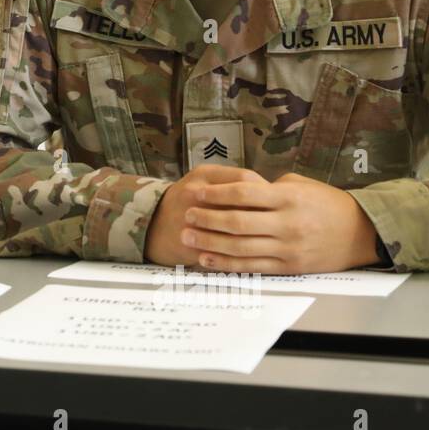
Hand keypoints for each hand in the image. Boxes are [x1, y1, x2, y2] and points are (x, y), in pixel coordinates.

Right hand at [144, 164, 268, 266]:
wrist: (152, 224)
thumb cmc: (186, 200)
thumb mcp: (204, 180)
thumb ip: (232, 181)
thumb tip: (271, 189)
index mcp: (203, 176)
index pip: (245, 180)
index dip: (265, 190)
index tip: (274, 199)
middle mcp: (196, 195)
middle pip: (243, 204)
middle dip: (264, 214)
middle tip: (276, 220)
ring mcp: (193, 221)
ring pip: (236, 230)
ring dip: (256, 235)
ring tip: (267, 237)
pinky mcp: (192, 244)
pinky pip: (225, 251)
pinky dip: (242, 253)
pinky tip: (254, 253)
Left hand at [179, 172, 379, 274]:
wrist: (362, 233)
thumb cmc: (328, 204)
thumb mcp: (301, 185)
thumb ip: (269, 188)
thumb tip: (236, 189)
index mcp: (289, 198)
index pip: (244, 194)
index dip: (217, 194)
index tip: (198, 193)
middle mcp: (287, 224)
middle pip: (237, 222)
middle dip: (207, 219)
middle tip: (187, 216)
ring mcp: (287, 249)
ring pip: (240, 248)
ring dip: (210, 243)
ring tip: (188, 238)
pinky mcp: (288, 268)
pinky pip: (252, 267)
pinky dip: (226, 265)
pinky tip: (207, 260)